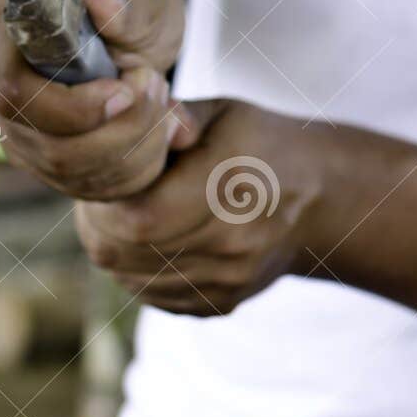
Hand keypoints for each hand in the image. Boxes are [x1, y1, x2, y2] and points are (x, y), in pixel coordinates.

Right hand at [0, 0, 198, 199]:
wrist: (120, 15)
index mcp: (8, 45)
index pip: (19, 97)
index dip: (76, 107)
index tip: (128, 88)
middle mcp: (3, 98)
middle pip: (52, 149)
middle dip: (120, 131)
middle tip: (158, 90)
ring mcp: (24, 137)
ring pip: (75, 175)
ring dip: (136, 149)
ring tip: (165, 105)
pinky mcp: (51, 164)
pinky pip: (93, 189)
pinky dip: (139, 169)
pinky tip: (160, 132)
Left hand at [76, 101, 325, 315]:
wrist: (318, 201)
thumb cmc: (260, 145)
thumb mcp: (220, 115)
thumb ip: (169, 117)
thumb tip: (126, 113)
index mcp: (226, 187)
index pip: (136, 217)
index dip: (103, 204)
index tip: (98, 183)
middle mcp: (229, 243)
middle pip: (126, 253)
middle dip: (97, 227)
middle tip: (97, 202)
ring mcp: (225, 281)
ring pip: (132, 279)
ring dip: (112, 251)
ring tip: (117, 219)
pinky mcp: (219, 304)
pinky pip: (153, 297)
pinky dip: (136, 272)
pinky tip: (146, 243)